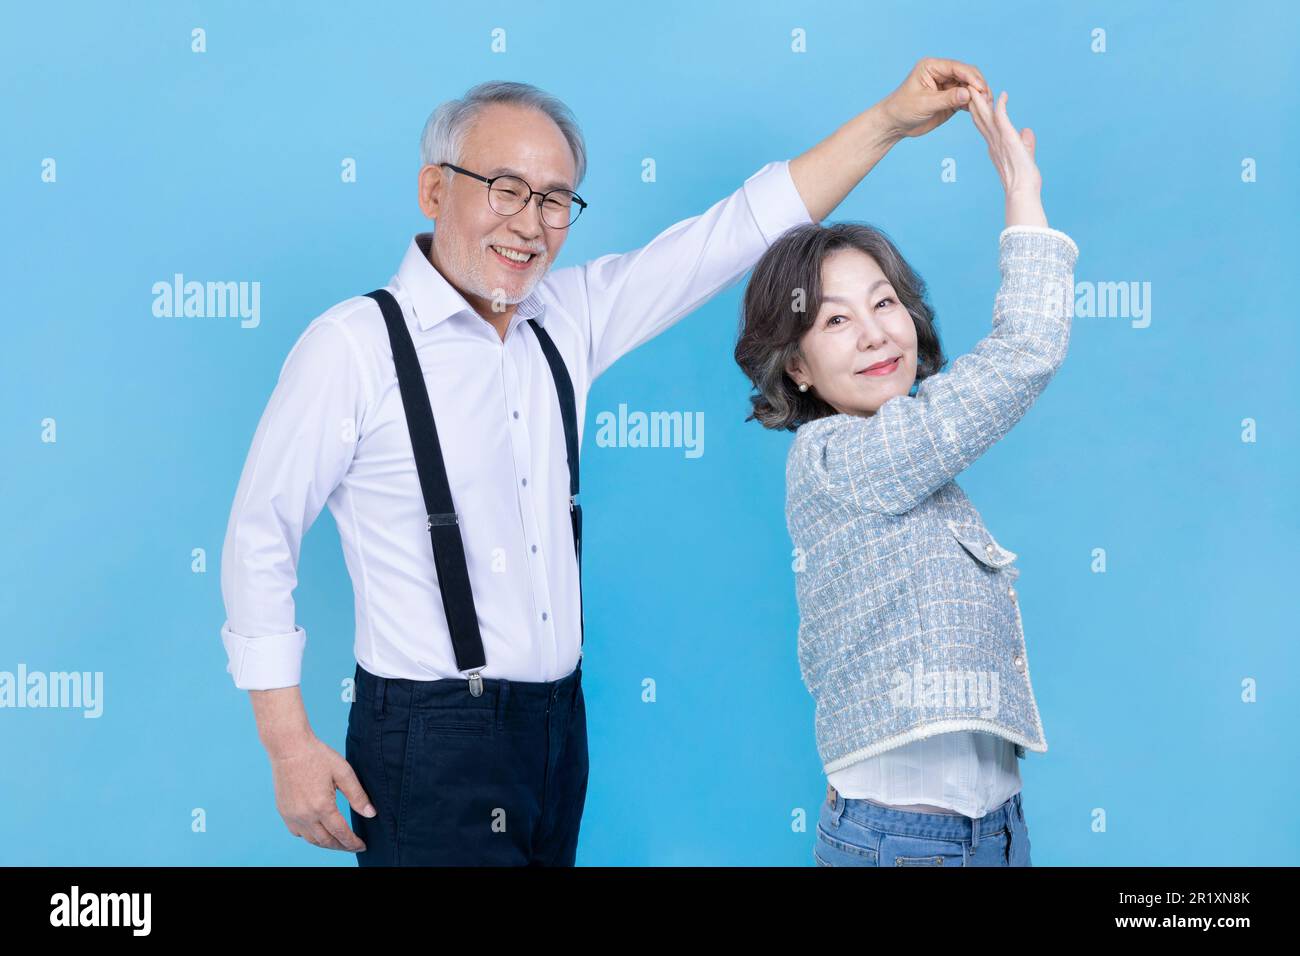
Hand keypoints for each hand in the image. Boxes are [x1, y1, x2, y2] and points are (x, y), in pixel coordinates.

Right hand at [268, 734, 374, 851]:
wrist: (289, 747)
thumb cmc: (317, 756)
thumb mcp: (343, 772)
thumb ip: (358, 795)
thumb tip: (371, 814)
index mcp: (322, 806)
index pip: (341, 833)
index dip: (353, 842)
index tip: (362, 846)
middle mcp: (305, 815)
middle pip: (326, 841)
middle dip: (341, 846)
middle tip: (352, 846)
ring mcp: (292, 815)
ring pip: (311, 840)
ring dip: (326, 844)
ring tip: (338, 841)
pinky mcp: (283, 812)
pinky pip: (298, 833)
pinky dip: (310, 836)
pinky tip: (318, 831)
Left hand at [878, 57, 988, 138]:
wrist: (894, 124)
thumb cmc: (903, 109)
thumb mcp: (924, 104)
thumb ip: (947, 99)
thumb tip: (968, 94)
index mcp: (932, 67)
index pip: (957, 67)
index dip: (971, 77)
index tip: (981, 88)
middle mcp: (941, 73)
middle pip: (967, 75)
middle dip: (978, 85)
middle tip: (987, 98)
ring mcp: (947, 86)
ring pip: (969, 87)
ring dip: (978, 96)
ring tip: (987, 105)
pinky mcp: (950, 99)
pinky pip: (966, 99)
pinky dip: (974, 104)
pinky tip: (980, 110)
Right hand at [967, 88, 1041, 200]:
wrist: (1022, 191)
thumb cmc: (1023, 180)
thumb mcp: (1024, 155)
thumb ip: (1025, 141)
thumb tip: (1027, 130)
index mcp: (995, 147)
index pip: (984, 126)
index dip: (979, 113)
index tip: (975, 100)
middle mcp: (993, 142)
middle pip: (980, 119)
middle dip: (974, 104)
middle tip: (967, 89)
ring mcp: (999, 140)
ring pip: (986, 116)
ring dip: (980, 101)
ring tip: (974, 87)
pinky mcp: (1008, 138)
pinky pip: (1002, 118)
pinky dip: (1002, 105)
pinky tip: (1002, 95)